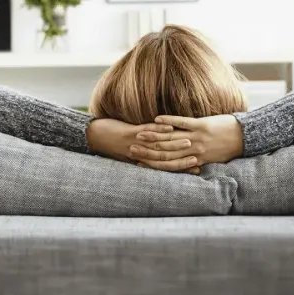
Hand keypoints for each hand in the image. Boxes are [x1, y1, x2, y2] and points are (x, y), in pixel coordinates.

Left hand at [86, 118, 200, 173]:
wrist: (95, 137)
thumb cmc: (112, 146)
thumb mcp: (129, 155)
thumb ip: (145, 158)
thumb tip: (161, 160)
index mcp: (142, 161)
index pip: (167, 167)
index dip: (182, 168)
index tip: (197, 168)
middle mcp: (140, 155)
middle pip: (165, 158)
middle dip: (182, 158)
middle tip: (199, 157)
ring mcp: (136, 144)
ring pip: (158, 145)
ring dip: (174, 143)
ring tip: (189, 142)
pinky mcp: (130, 133)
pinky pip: (147, 131)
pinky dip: (159, 129)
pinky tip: (169, 126)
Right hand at [130, 114, 243, 169]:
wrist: (244, 138)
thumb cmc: (228, 149)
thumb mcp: (212, 159)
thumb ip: (197, 162)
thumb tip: (187, 167)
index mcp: (195, 161)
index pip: (168, 164)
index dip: (152, 163)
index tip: (137, 162)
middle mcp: (194, 151)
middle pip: (166, 152)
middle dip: (147, 150)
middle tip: (131, 148)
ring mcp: (197, 137)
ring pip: (171, 138)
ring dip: (153, 136)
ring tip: (139, 134)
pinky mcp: (201, 125)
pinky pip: (182, 122)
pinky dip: (169, 121)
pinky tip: (158, 119)